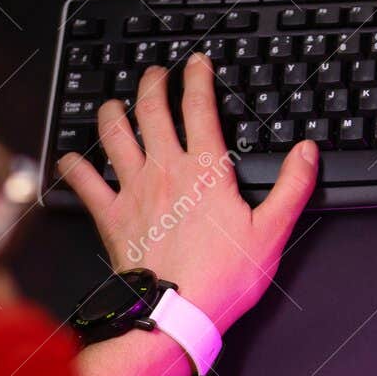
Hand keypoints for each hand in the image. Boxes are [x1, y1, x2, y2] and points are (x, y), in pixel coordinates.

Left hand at [55, 54, 316, 331]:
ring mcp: (134, 190)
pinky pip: (84, 183)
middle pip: (152, 110)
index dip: (198, 78)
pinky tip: (68, 158)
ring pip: (114, 135)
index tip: (197, 62)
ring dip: (112, 113)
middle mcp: (165, 170)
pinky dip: (74, 166)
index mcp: (205, 169)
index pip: (199, 108)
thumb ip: (291, 186)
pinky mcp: (112, 217)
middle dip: (153, 83)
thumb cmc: (223, 278)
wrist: (178, 312)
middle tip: (155, 71)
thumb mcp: (271, 232)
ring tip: (114, 103)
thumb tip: (307, 152)